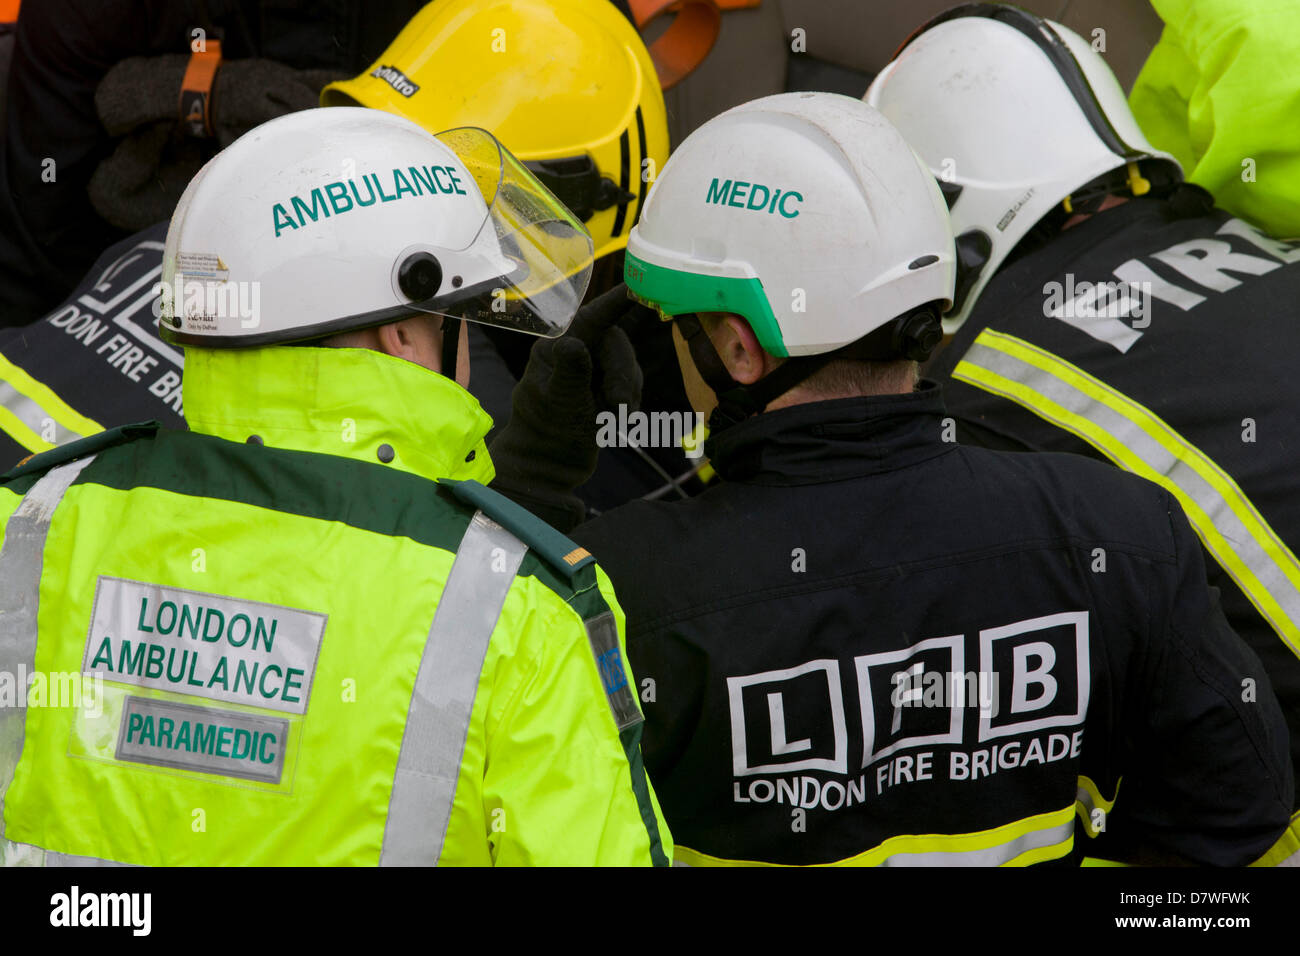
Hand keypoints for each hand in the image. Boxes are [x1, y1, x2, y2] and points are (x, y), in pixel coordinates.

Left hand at [488, 284, 646, 530]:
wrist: (550, 468)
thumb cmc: (547, 434)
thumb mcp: (560, 404)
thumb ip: (570, 371)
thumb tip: (574, 342)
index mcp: (555, 349)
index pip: (590, 318)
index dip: (614, 303)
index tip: (636, 288)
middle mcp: (574, 353)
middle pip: (617, 345)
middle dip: (623, 374)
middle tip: (620, 405)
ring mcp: (590, 370)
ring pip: (628, 366)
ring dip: (627, 392)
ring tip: (611, 419)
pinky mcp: (603, 387)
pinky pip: (631, 384)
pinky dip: (628, 404)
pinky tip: (613, 422)